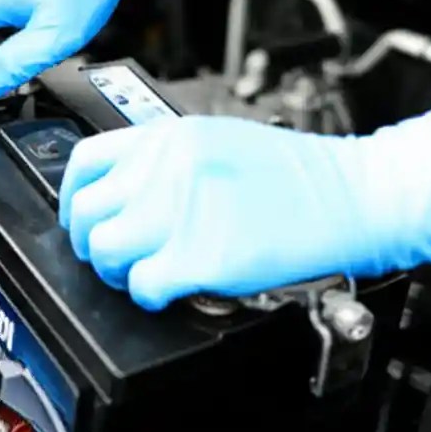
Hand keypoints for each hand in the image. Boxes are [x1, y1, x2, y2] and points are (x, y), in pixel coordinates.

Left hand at [57, 102, 430, 310]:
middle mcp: (168, 169)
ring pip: (106, 251)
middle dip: (93, 243)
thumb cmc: (300, 174)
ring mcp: (183, 212)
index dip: (74, 201)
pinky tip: (170, 289)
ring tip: (146, 273)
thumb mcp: (218, 140)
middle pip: (88, 213)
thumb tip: (126, 190)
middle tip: (117, 256)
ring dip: (118, 271)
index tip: (83, 219)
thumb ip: (165, 159)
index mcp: (169, 136)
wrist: (356, 194)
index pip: (84, 163)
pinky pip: (143, 285)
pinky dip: (149, 295)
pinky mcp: (204, 256)